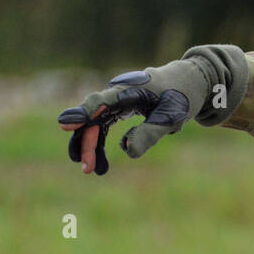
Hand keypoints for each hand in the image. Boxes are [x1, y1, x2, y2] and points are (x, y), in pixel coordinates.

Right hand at [58, 59, 211, 174]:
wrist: (188, 82)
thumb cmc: (181, 97)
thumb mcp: (171, 118)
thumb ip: (150, 133)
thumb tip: (127, 151)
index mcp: (132, 89)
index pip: (103, 100)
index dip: (84, 112)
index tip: (65, 124)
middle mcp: (119, 92)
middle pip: (94, 116)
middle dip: (86, 142)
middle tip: (86, 169)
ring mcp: (117, 100)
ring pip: (95, 123)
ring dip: (90, 146)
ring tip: (93, 171)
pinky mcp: (119, 108)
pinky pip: (103, 126)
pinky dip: (100, 144)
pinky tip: (102, 165)